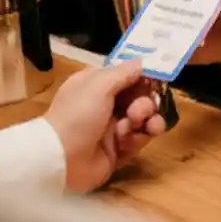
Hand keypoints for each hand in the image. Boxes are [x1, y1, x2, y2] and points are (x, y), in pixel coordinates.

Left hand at [43, 59, 167, 192]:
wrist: (61, 160)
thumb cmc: (78, 114)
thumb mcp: (99, 84)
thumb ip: (126, 71)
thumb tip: (145, 62)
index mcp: (96, 85)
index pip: (127, 75)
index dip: (144, 77)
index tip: (158, 79)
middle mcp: (105, 104)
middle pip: (139, 97)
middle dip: (145, 102)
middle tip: (137, 111)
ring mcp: (112, 128)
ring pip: (143, 119)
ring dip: (148, 120)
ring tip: (144, 126)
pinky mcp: (119, 150)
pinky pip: (139, 140)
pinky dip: (140, 138)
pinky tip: (132, 140)